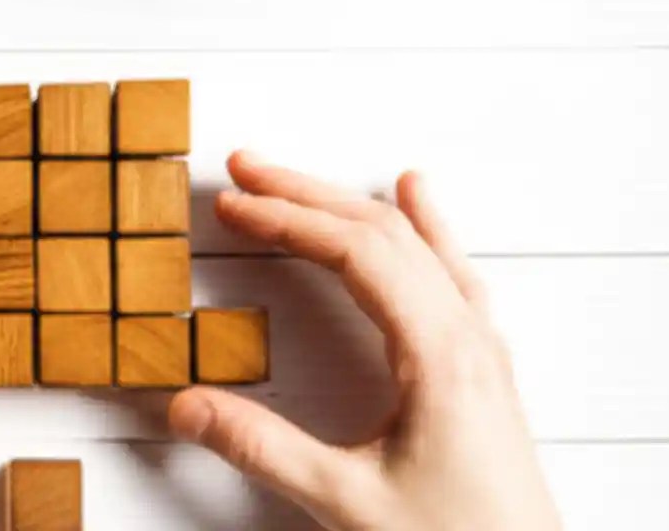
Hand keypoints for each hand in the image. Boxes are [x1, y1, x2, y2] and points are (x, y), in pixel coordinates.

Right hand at [169, 151, 560, 530]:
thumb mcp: (347, 501)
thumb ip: (264, 450)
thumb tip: (189, 405)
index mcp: (439, 354)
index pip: (355, 254)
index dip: (287, 220)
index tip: (235, 203)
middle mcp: (465, 336)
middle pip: (381, 231)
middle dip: (306, 193)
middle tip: (246, 170)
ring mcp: (479, 345)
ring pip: (414, 242)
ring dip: (349, 204)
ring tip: (301, 179)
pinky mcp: (479, 364)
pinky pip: (449, 268)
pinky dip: (422, 225)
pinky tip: (417, 199)